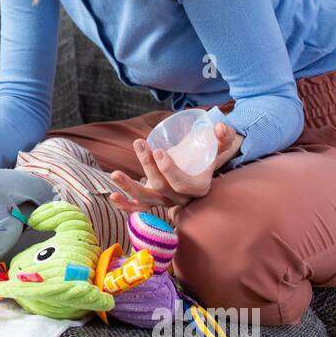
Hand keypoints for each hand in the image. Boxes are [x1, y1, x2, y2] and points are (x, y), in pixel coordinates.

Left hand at [107, 121, 244, 212]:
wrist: (198, 168)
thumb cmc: (207, 154)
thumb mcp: (218, 146)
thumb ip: (222, 137)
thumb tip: (219, 128)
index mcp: (199, 188)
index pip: (183, 184)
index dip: (170, 170)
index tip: (159, 150)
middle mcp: (182, 198)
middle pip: (162, 188)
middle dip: (149, 166)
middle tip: (141, 144)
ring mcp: (166, 201)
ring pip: (147, 199)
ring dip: (130, 187)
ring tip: (114, 174)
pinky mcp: (155, 201)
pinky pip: (140, 208)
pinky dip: (126, 205)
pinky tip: (113, 195)